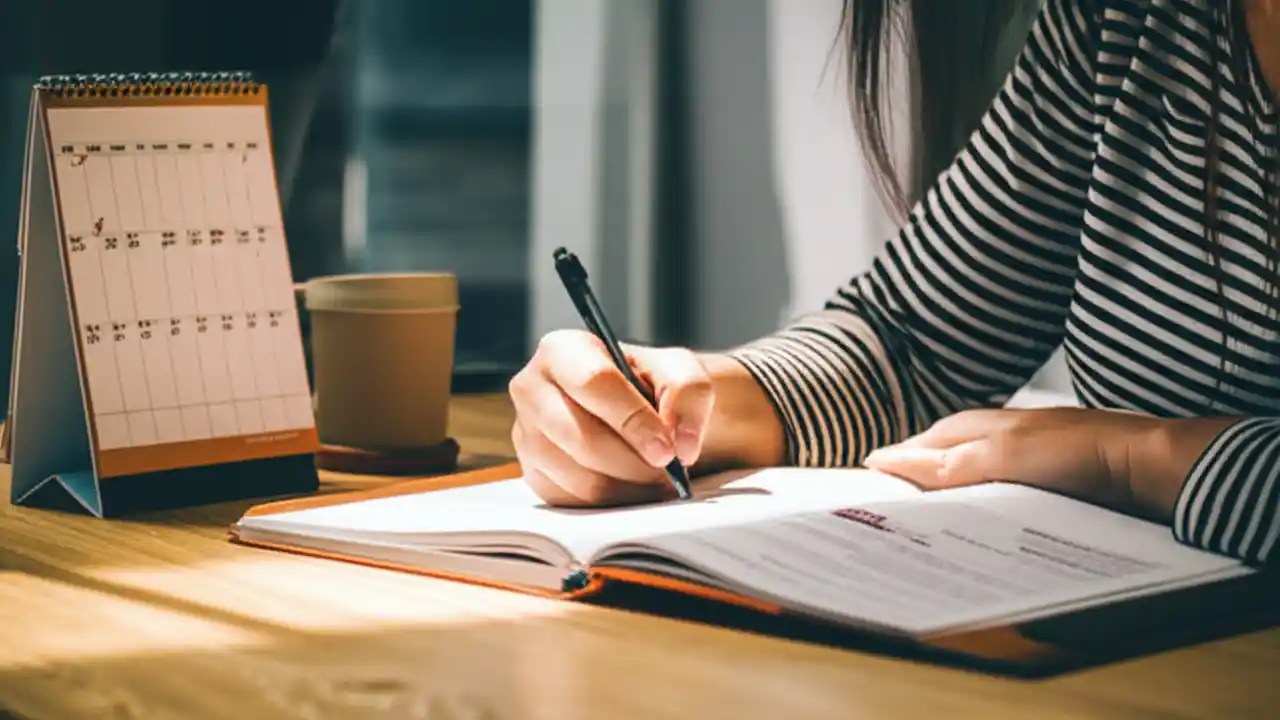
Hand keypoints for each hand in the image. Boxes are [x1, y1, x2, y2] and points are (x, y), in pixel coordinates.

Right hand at [508, 330, 713, 506]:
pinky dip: (613, 502)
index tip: (667, 449)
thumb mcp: (679, 370)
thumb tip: (682, 443)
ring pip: (580, 478)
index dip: (634, 420)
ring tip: (656, 478)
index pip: (593, 383)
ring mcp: (527, 435)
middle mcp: (532, 389)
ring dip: (629, 487)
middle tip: (668, 469)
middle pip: (583, 438)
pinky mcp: (533, 474)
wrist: (638, 412)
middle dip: (635, 462)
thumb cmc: (651, 384)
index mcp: (563, 350)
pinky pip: (575, 503)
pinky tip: (634, 487)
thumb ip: (688, 392)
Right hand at [863, 408, 1170, 518]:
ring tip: (930, 524)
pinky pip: (1006, 498)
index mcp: (985, 425)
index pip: (927, 443)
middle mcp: (1004, 439)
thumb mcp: (1005, 455)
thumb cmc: (1082, 451)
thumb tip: (891, 463)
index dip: (898, 460)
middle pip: (949, 457)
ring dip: (952, 497)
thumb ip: (950, 462)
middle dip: (919, 475)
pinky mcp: (1055, 485)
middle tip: (891, 506)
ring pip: (976, 479)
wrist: (1152, 469)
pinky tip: (987, 528)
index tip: (868, 480)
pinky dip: (987, 510)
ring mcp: (1031, 462)